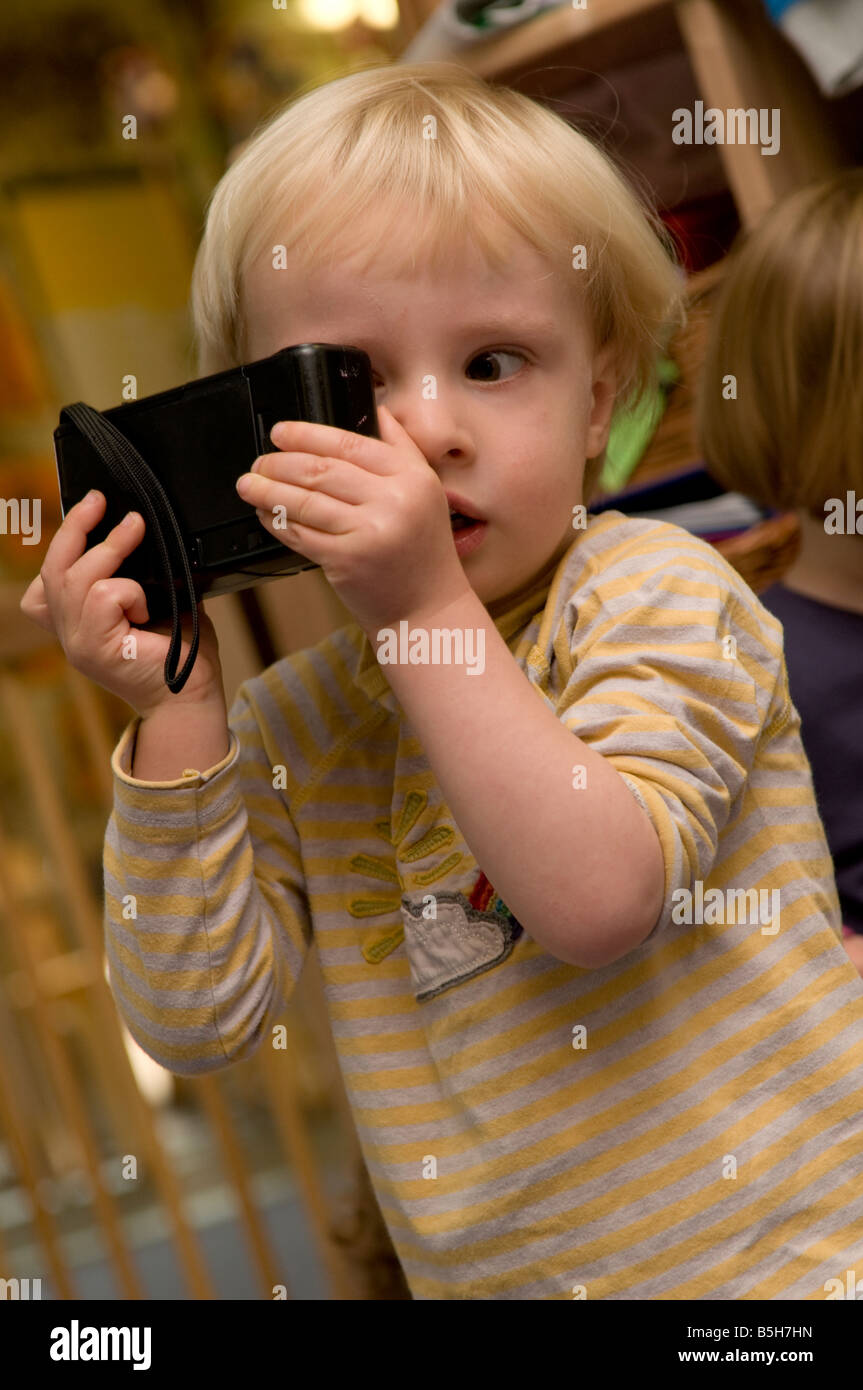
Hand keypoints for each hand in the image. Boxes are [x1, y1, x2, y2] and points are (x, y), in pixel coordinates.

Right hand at [20, 490, 224, 718]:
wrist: (193, 698)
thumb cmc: (179, 653)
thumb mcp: (158, 602)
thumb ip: (142, 575)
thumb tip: (148, 532)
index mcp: (77, 626)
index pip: (42, 586)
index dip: (57, 546)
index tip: (87, 512)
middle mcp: (70, 635)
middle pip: (53, 570)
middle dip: (75, 528)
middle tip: (99, 500)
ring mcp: (79, 644)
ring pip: (77, 578)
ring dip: (110, 548)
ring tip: (135, 530)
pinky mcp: (96, 649)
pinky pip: (103, 596)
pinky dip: (129, 591)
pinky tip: (146, 607)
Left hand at [235, 405, 471, 635]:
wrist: (428, 609)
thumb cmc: (422, 553)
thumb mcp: (426, 492)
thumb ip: (403, 449)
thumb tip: (378, 410)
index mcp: (413, 477)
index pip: (350, 443)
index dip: (307, 434)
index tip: (280, 432)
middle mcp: (394, 501)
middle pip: (321, 470)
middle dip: (279, 462)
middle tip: (259, 461)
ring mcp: (369, 532)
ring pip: (304, 500)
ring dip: (268, 490)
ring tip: (249, 484)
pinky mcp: (346, 560)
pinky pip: (300, 533)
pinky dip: (276, 521)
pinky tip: (264, 514)